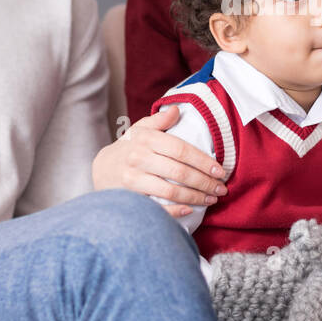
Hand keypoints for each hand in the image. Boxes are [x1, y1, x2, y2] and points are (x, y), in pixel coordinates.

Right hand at [91, 104, 226, 217]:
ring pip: (171, 191)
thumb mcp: (140, 130)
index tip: (220, 170)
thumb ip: (159, 121)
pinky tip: (189, 210)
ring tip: (211, 199)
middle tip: (221, 188)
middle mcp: (139, 159)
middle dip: (205, 182)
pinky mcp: (129, 198)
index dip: (203, 161)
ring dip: (195, 197)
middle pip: (180, 172)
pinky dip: (174, 211)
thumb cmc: (127, 148)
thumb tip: (177, 110)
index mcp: (146, 140)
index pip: (181, 150)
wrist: (100, 170)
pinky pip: (156, 208)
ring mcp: (133, 180)